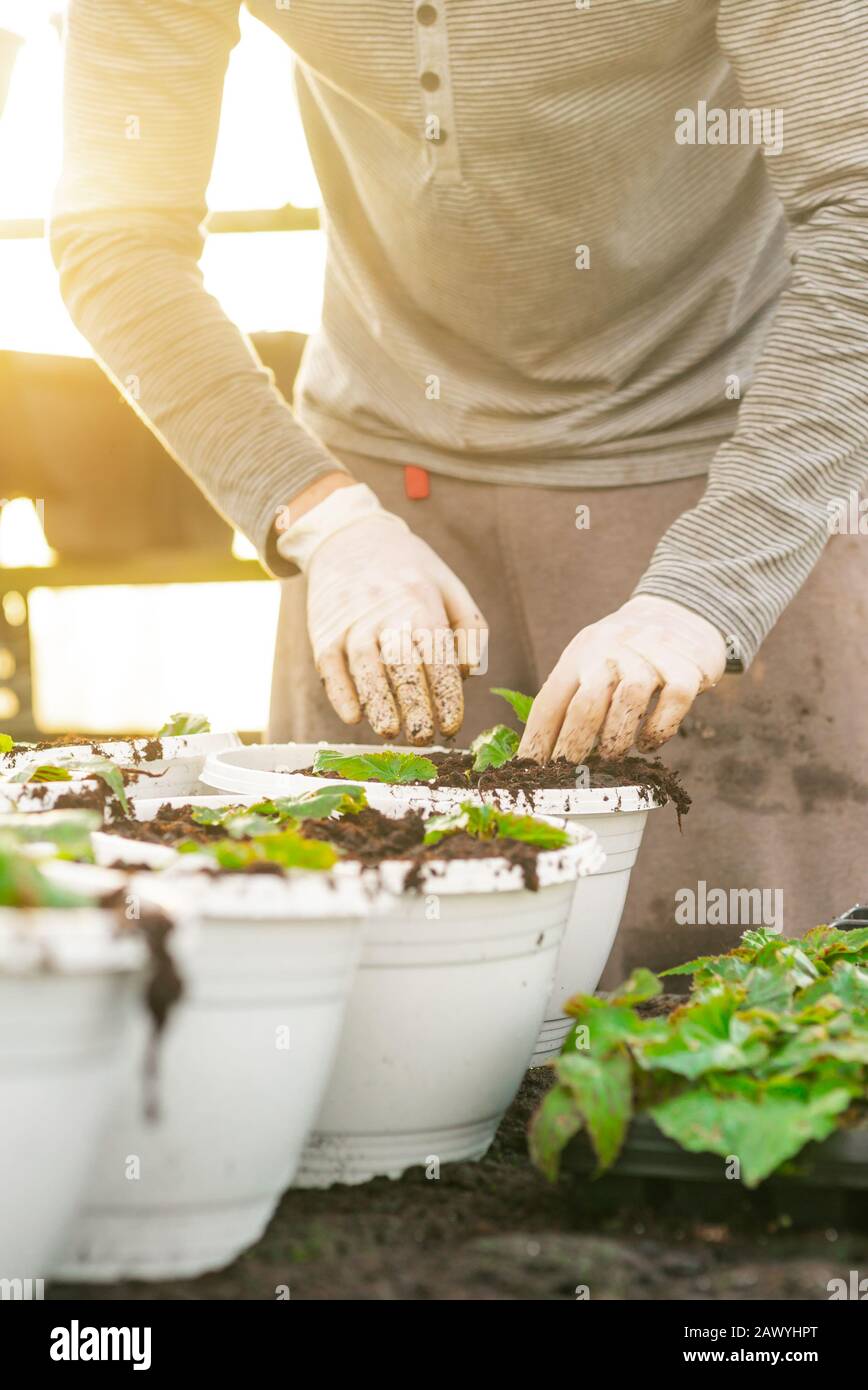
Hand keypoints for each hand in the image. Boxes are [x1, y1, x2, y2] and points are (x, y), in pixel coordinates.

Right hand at [277, 481, 486, 742]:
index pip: (436, 658)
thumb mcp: (448, 584)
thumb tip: (466, 674)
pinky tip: (353, 716)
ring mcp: (351, 624)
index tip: (452, 726)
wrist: (348, 536)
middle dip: (414, 706)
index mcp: (421, 604)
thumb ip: (469, 626)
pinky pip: (330, 667)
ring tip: (391, 732)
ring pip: (365, 669)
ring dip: (378, 703)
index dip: (445, 695)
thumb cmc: (408, 569)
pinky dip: (340, 693)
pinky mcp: (324, 633)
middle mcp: (385, 614)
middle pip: (401, 667)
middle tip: (425, 737)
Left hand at [518, 595, 726, 762]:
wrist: (678, 610)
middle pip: (587, 704)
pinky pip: (673, 701)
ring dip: (616, 740)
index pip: (551, 702)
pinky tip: (648, 744)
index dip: (538, 741)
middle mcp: (611, 649)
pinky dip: (659, 729)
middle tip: (568, 775)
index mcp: (579, 653)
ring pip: (629, 701)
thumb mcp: (591, 661)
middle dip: (574, 746)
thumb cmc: (625, 652)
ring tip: (611, 759)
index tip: (532, 773)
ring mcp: (650, 655)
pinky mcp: (686, 665)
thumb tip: (543, 755)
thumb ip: (572, 698)